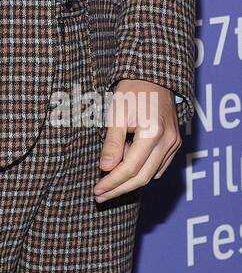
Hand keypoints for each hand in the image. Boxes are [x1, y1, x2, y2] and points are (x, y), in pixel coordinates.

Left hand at [95, 79, 180, 202]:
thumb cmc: (133, 90)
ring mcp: (174, 144)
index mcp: (153, 133)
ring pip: (151, 175)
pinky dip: (141, 172)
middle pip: (142, 177)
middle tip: (100, 196)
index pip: (130, 168)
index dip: (112, 183)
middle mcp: (168, 142)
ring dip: (130, 183)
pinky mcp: (174, 144)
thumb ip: (112, 142)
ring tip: (108, 183)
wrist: (154, 76)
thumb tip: (105, 168)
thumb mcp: (117, 112)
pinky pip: (158, 167)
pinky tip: (125, 169)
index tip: (97, 190)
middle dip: (119, 189)